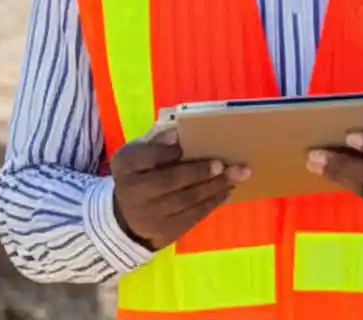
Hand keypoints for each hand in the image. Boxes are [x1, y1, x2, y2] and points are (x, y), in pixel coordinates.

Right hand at [110, 129, 251, 250]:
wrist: (127, 217)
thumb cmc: (141, 174)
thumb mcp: (139, 154)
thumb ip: (157, 142)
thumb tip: (177, 132)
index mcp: (125, 165)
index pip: (141, 157)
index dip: (162, 152)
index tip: (181, 145)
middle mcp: (133, 192)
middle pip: (168, 181)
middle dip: (198, 172)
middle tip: (223, 164)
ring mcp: (149, 215)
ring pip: (185, 200)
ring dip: (214, 187)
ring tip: (236, 175)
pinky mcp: (165, 231)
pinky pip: (192, 216)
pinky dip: (212, 202)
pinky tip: (227, 190)